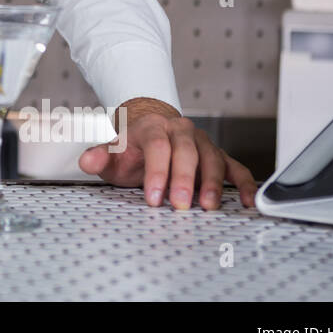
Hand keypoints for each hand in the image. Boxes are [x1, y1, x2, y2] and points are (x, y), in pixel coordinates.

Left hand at [77, 97, 256, 209]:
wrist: (149, 127)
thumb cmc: (132, 146)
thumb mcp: (113, 152)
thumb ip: (100, 157)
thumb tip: (87, 161)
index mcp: (152, 127)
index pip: (157, 147)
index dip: (156, 172)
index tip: (153, 197)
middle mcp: (180, 131)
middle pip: (186, 152)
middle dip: (184, 179)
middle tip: (181, 204)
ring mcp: (202, 142)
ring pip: (212, 158)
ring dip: (213, 183)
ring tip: (209, 206)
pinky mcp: (217, 155)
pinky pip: (234, 167)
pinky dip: (243, 183)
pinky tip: (246, 200)